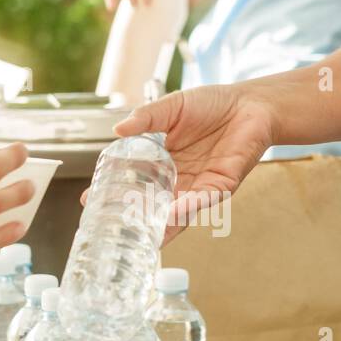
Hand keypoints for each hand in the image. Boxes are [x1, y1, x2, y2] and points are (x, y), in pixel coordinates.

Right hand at [113, 84, 275, 241]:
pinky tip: (172, 214)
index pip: (134, 180)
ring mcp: (200, 186)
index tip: (90, 200)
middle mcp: (180, 179)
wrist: (251, 104)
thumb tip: (118, 128)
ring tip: (139, 235)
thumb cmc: (214, 105)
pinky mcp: (221, 186)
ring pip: (176, 212)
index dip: (115, 191)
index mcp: (165, 161)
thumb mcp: (173, 108)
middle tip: (108, 224)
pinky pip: (202, 201)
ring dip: (158, 224)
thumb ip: (147, 118)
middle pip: (152, 203)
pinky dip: (187, 208)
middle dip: (132, 216)